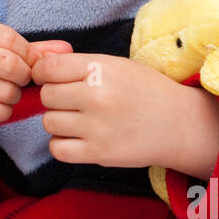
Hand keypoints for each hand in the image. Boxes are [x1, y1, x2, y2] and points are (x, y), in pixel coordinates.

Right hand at [0, 22, 72, 139]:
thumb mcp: (3, 54)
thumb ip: (34, 51)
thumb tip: (66, 49)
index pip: (9, 38)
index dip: (27, 55)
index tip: (28, 65)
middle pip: (8, 63)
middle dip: (22, 77)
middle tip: (19, 82)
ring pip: (3, 89)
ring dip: (13, 97)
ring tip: (5, 94)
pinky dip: (3, 112)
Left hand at [31, 51, 218, 173]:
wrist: (179, 124)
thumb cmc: (145, 90)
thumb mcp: (116, 65)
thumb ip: (79, 64)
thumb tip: (39, 65)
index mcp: (100, 69)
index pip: (49, 69)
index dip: (42, 73)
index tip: (49, 78)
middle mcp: (96, 96)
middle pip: (47, 96)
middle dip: (54, 98)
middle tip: (71, 100)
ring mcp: (97, 127)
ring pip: (49, 122)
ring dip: (58, 121)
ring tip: (78, 119)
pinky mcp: (99, 153)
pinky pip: (57, 149)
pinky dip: (61, 145)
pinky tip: (76, 138)